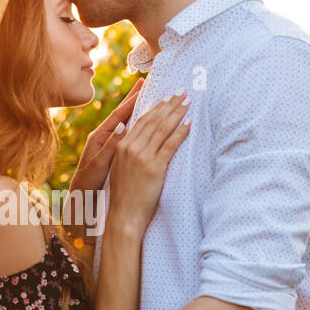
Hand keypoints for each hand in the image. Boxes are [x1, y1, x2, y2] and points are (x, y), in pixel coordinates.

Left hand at [68, 76, 143, 196]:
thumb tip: (122, 127)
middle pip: (122, 113)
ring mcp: (107, 143)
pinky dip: (135, 123)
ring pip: (125, 121)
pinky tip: (144, 120)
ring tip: (148, 95)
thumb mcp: (98, 166)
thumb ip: (110, 147)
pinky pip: (126, 132)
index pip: (119, 114)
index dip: (131, 99)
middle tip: (147, 82)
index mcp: (99, 137)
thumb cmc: (88, 184)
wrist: (80, 197)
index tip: (143, 84)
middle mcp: (103, 137)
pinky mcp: (111, 150)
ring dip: (136, 108)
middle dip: (135, 98)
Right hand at [106, 90, 190, 234]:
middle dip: (169, 105)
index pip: (141, 121)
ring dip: (177, 113)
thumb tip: (133, 135)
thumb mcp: (119, 168)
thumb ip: (126, 151)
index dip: (155, 107)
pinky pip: (170, 145)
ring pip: (162, 129)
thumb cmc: (124, 196)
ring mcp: (142, 157)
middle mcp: (130, 148)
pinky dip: (180, 132)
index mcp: (121, 146)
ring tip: (188, 103)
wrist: (124, 216)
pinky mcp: (154, 168)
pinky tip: (189, 123)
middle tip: (181, 92)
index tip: (166, 97)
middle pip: (153, 121)